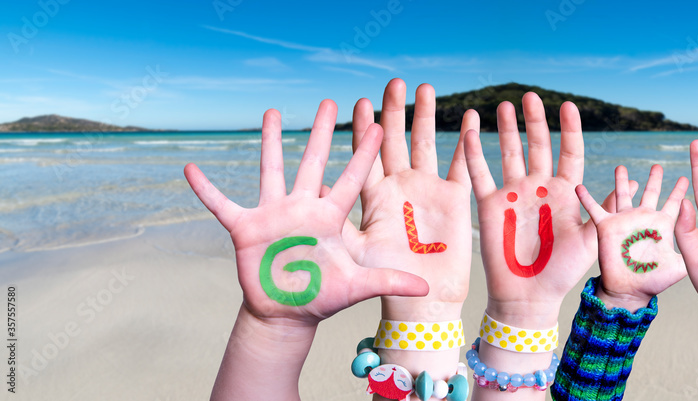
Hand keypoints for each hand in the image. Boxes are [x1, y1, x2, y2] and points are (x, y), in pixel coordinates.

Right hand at [184, 101, 428, 327]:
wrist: (287, 314)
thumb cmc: (322, 297)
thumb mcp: (358, 286)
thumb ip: (389, 282)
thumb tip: (427, 289)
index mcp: (330, 217)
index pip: (352, 178)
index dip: (364, 152)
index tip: (379, 123)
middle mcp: (303, 208)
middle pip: (314, 162)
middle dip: (322, 132)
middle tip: (329, 100)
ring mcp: (273, 215)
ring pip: (272, 169)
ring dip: (271, 142)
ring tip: (272, 112)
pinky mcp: (246, 228)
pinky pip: (221, 204)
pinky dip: (205, 189)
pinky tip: (190, 168)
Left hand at [345, 78, 476, 321]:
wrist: (421, 307)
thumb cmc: (385, 284)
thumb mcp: (357, 258)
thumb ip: (339, 228)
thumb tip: (313, 194)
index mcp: (373, 198)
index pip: (366, 157)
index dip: (365, 131)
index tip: (359, 103)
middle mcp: (399, 189)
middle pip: (396, 142)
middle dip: (395, 111)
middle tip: (394, 82)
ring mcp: (426, 191)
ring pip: (425, 145)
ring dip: (425, 116)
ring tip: (424, 87)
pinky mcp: (454, 200)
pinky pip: (462, 166)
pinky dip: (467, 143)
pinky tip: (470, 118)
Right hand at [464, 92, 597, 327]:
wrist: (528, 296)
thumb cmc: (563, 272)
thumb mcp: (591, 240)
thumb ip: (606, 210)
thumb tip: (630, 183)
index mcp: (565, 193)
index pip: (569, 152)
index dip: (568, 129)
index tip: (567, 105)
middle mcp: (539, 188)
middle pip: (537, 145)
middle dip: (534, 120)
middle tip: (530, 96)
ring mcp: (513, 194)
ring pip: (508, 152)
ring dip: (506, 129)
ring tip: (503, 105)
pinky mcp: (489, 204)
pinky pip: (479, 173)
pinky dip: (473, 151)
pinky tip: (471, 129)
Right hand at [576, 165, 689, 311]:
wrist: (629, 289)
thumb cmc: (655, 281)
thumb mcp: (680, 265)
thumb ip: (689, 248)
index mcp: (662, 225)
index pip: (673, 203)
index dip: (678, 190)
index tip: (685, 177)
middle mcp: (644, 219)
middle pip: (650, 193)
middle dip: (653, 179)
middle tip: (657, 165)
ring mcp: (625, 221)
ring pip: (623, 194)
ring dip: (621, 181)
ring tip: (621, 167)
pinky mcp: (607, 227)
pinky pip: (595, 209)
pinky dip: (586, 198)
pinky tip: (579, 186)